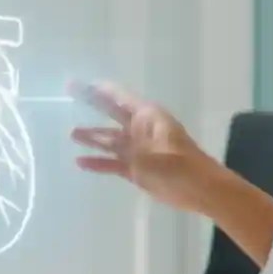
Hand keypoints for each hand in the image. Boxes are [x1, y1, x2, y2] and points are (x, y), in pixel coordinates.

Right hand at [69, 81, 225, 214]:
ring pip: (110, 140)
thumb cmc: (180, 166)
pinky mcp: (137, 169)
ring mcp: (138, 150)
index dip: (100, 89)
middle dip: (93, 102)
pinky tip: (80, 162)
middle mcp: (140, 129)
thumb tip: (107, 140)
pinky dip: (98, 162)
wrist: (201, 189)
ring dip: (93, 136)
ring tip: (72, 133)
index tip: (80, 83)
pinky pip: (113, 162)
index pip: (119, 97)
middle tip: (71, 91)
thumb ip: (129, 147)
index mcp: (148, 117)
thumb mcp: (151, 153)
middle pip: (111, 112)